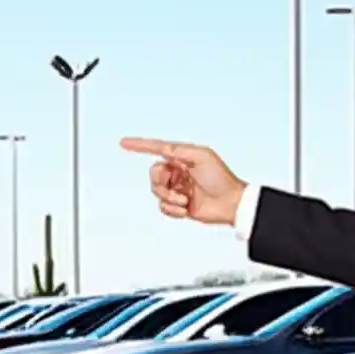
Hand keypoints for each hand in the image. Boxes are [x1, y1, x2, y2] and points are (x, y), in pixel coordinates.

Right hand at [120, 137, 246, 225]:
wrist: (230, 204)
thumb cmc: (221, 178)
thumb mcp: (201, 157)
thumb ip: (179, 151)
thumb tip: (163, 148)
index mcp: (182, 157)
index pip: (156, 148)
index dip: (139, 145)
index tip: (124, 143)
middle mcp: (178, 171)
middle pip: (153, 174)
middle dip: (161, 184)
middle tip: (176, 190)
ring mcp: (177, 188)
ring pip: (156, 191)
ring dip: (169, 198)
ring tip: (184, 201)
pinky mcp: (178, 205)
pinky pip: (162, 207)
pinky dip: (172, 210)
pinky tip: (185, 210)